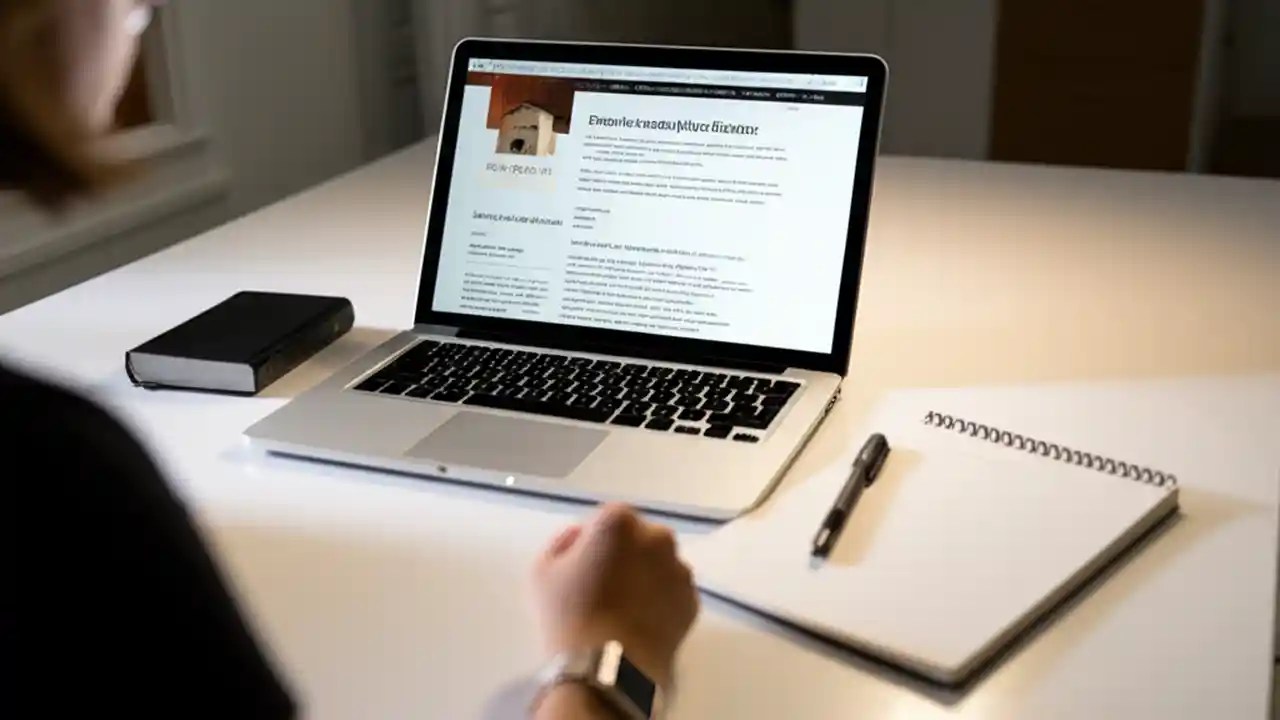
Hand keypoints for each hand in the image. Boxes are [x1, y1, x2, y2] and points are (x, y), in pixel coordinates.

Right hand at [532, 504, 698, 688]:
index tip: (583, 567)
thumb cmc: (569, 615)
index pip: (608, 518)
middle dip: (625, 554)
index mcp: (619, 522)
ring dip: (646, 576)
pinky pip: (672, 593)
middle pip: (639, 538)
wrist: (608, 669)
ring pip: (659, 565)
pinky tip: (641, 623)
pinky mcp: (693, 601)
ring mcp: (680, 570)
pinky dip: (661, 601)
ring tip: (625, 610)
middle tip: (604, 587)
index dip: (594, 541)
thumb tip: (580, 537)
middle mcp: (657, 537)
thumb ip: (561, 542)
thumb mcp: (543, 572)